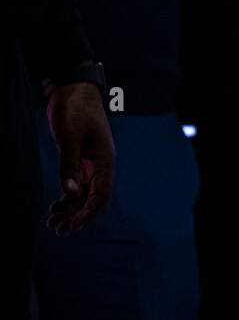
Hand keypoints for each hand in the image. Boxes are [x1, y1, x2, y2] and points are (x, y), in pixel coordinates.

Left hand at [44, 84, 115, 234]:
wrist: (73, 90)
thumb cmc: (75, 110)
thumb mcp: (69, 137)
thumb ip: (69, 166)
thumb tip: (70, 194)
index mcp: (105, 160)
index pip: (101, 195)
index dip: (87, 214)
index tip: (71, 227)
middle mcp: (100, 166)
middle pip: (93, 200)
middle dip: (77, 217)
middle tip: (57, 230)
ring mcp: (90, 165)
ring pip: (83, 196)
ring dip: (70, 211)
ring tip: (51, 222)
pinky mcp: (79, 162)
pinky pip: (76, 187)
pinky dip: (67, 199)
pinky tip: (54, 207)